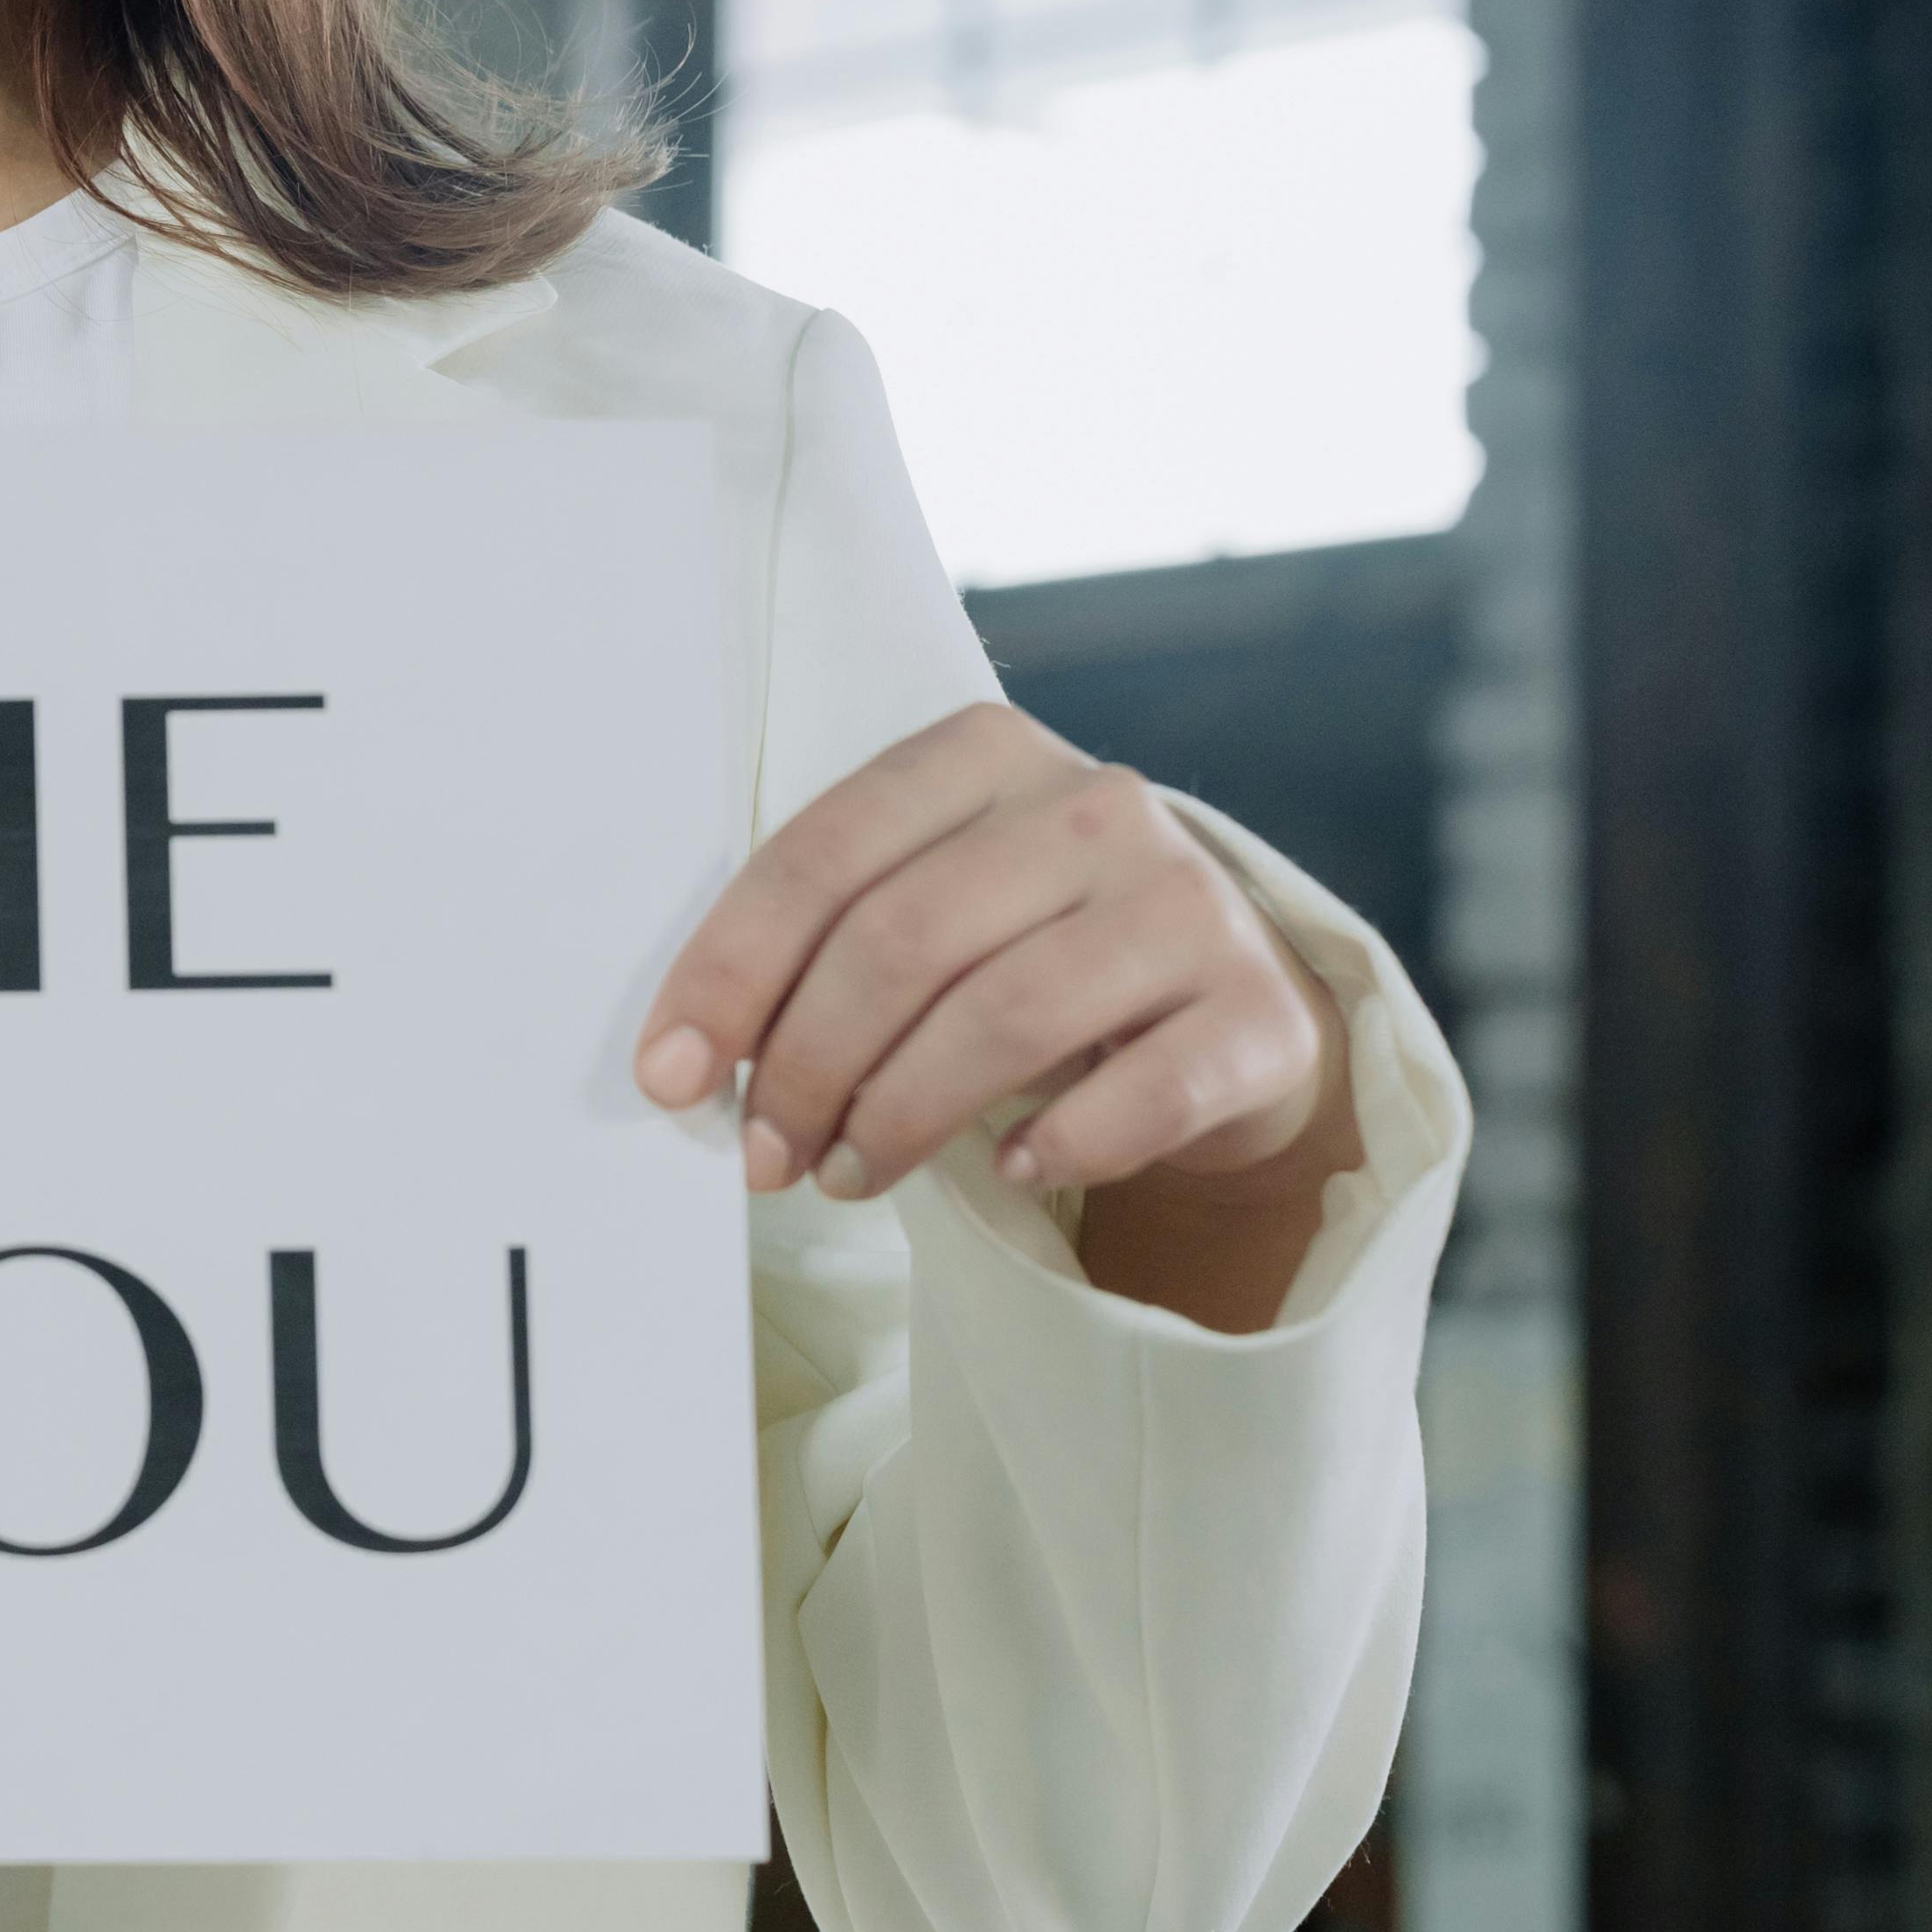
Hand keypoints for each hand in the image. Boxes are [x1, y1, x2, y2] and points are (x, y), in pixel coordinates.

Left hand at [627, 705, 1342, 1208]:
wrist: (1226, 1012)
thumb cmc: (1037, 956)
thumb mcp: (934, 911)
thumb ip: (828, 945)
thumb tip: (695, 1059)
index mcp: (985, 756)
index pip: (823, 856)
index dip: (730, 973)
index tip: (672, 1076)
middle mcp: (1094, 806)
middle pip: (902, 940)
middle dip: (807, 1064)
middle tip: (766, 1154)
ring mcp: (1189, 902)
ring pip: (1005, 1014)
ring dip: (902, 1116)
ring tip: (850, 1175)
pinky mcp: (1258, 1011)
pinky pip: (1143, 1089)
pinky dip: (1063, 1142)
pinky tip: (1014, 1168)